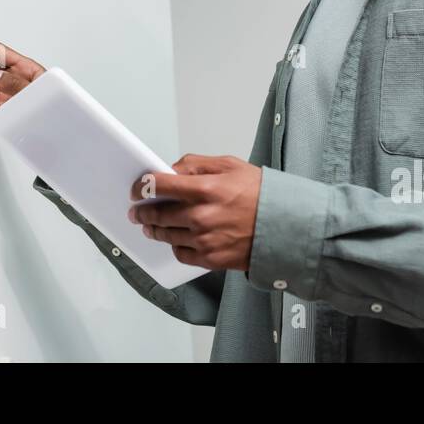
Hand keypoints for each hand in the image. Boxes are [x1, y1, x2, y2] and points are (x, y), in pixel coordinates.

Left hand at [128, 154, 261, 271]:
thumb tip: (171, 169)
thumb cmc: (261, 193)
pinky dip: (174, 246)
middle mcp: (201, 216)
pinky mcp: (211, 258)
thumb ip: (196, 165)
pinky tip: (175, 239)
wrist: (286, 224)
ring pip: (165, 235)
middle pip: (157, 213)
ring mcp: (204, 239)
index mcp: (205, 189)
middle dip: (143, 211)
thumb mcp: (230, 165)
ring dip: (154, 229)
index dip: (142, 186)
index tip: (137, 188)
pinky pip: (181, 253)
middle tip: (137, 210)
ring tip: (151, 225)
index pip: (158, 185)